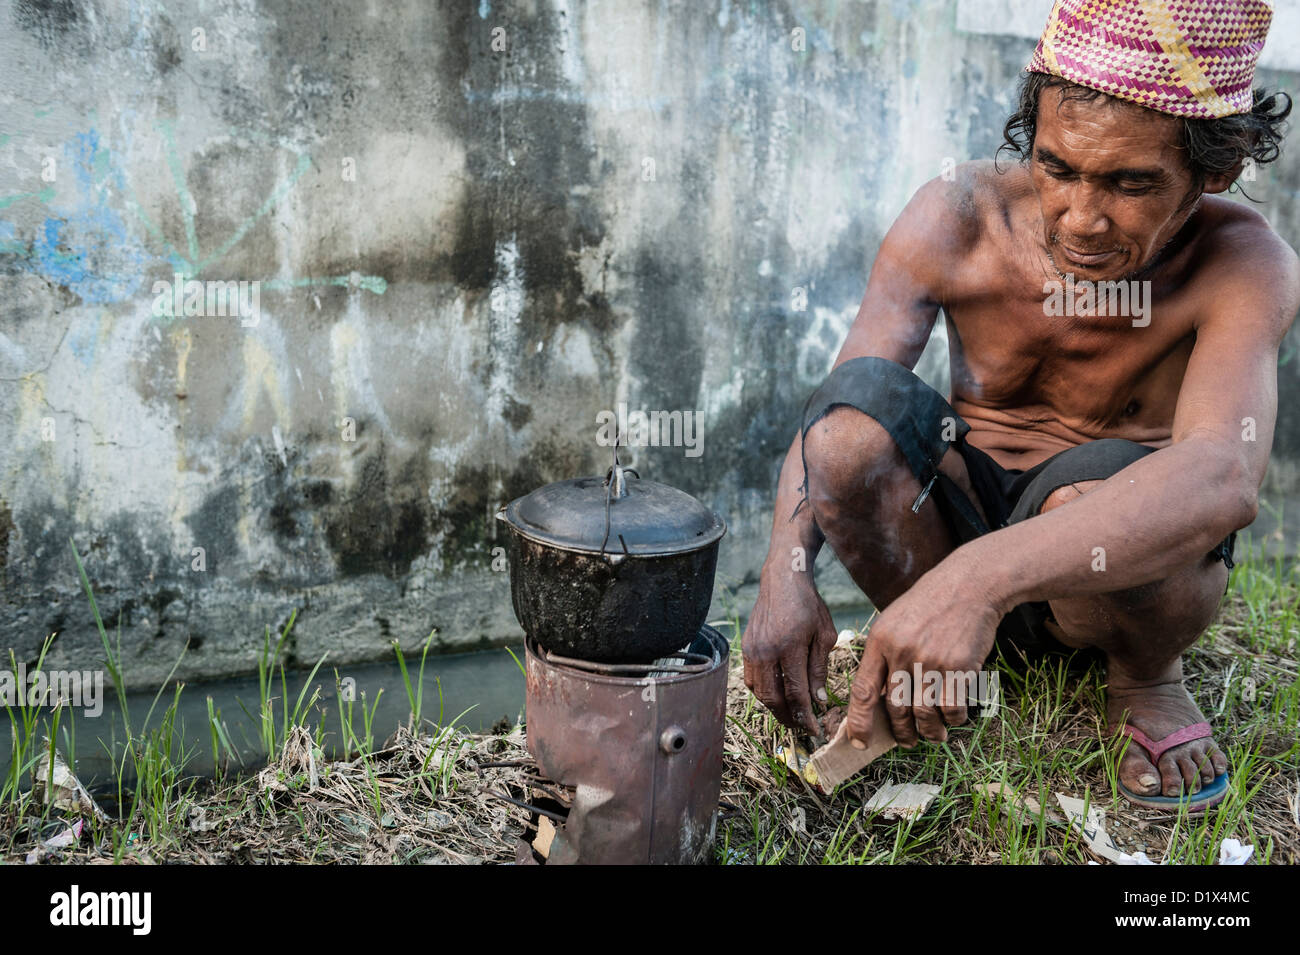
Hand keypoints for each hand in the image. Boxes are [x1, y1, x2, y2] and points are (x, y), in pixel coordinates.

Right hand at [742, 567, 838, 736]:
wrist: (783, 580)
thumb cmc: (809, 606)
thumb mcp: (824, 635)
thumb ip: (819, 669)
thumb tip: (818, 700)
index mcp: (789, 647)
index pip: (796, 692)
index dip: (805, 716)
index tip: (814, 731)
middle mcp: (766, 651)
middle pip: (773, 697)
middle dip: (788, 717)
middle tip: (802, 728)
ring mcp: (752, 649)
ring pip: (759, 691)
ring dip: (775, 707)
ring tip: (791, 715)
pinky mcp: (745, 647)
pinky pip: (751, 679)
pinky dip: (763, 692)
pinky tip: (776, 694)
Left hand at [846, 568, 1000, 748]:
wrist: (970, 584)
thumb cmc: (930, 604)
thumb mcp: (894, 620)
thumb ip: (883, 655)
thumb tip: (877, 698)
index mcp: (880, 641)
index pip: (862, 690)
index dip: (859, 721)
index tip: (859, 741)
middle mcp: (901, 652)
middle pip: (894, 708)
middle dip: (900, 732)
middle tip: (906, 741)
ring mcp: (930, 660)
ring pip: (923, 714)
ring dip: (929, 732)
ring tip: (934, 735)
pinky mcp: (958, 667)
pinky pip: (951, 707)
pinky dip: (953, 718)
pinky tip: (954, 716)